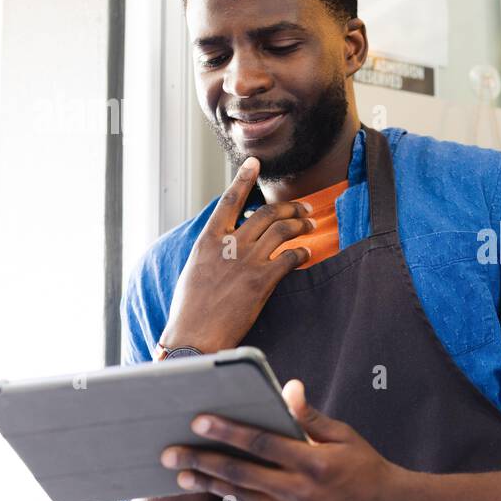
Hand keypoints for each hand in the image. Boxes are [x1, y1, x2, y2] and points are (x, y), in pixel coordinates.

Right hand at [158, 157, 316, 352]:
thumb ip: (212, 250)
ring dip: (300, 225)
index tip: (255, 163)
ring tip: (310, 224)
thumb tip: (227, 239)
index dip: (243, 179)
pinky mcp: (261, 281)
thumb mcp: (194, 269)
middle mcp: (228, 245)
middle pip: (265, 213)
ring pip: (281, 230)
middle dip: (289, 207)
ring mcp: (246, 262)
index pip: (229, 201)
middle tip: (303, 208)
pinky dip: (302, 252)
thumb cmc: (190, 309)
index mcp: (208, 240)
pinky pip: (289, 258)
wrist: (194, 336)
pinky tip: (308, 253)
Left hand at [160, 379, 417, 500]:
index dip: (228, 431)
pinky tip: (216, 485)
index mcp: (316, 462)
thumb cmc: (365, 465)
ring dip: (209, 484)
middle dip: (202, 461)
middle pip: (241, 474)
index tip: (199, 420)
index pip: (262, 444)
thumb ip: (310, 416)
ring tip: (180, 475)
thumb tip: (288, 387)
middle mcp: (302, 492)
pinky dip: (238, 496)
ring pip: (242, 496)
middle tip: (170, 452)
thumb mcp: (344, 435)